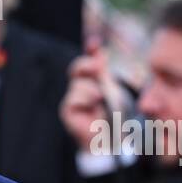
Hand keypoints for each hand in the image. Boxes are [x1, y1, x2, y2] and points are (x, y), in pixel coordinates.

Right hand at [60, 39, 122, 153]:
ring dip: (92, 89)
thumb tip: (99, 50)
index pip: (87, 61)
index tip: (94, 43)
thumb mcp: (112, 88)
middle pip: (76, 67)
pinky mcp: (67, 111)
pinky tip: (94, 105)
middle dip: (87, 65)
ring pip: (78, 84)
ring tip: (100, 99)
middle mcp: (79, 88)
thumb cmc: (114, 116)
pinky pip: (73, 98)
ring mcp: (71, 99)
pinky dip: (86, 99)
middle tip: (98, 67)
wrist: (110, 139)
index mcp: (91, 81)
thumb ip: (104, 72)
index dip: (89, 51)